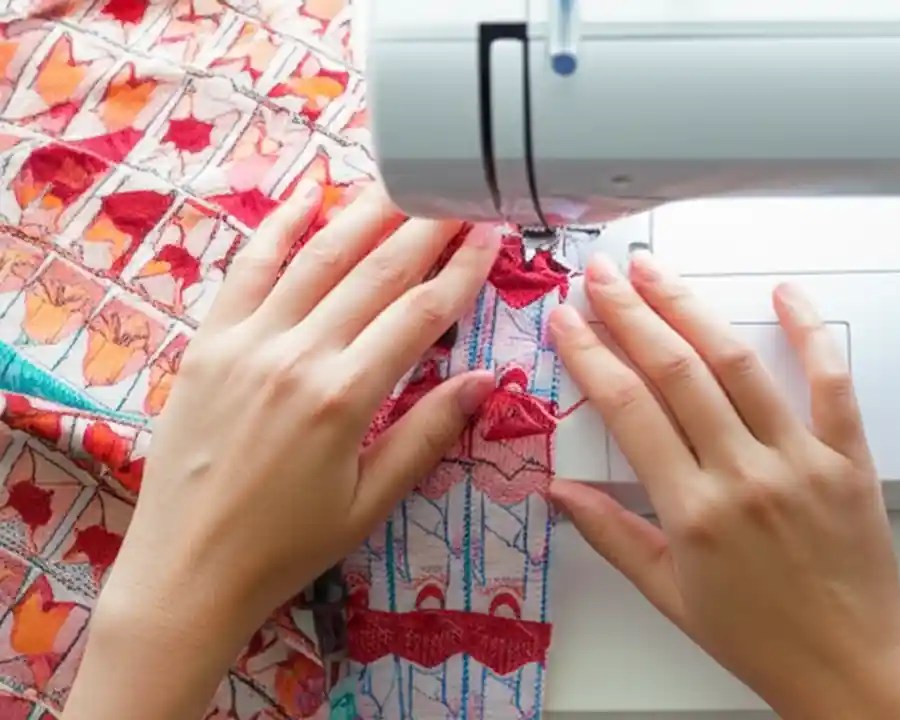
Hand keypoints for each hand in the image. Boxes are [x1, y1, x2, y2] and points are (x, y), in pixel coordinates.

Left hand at [62, 184, 500, 719]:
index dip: (463, 269)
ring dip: (366, 213)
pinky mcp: (208, 342)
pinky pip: (248, 269)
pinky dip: (279, 226)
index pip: (421, 313)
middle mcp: (297, 354)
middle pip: (377, 270)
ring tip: (406, 184)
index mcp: (345, 396)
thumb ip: (427, 433)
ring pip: (317, 257)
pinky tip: (310, 195)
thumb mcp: (372, 500)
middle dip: (428, 227)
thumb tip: (484, 379)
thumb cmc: (287, 546)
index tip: (493, 234)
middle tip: (463, 194)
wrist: (187, 570)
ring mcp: (247, 342)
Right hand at [549, 252, 899, 719]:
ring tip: (657, 272)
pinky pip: (833, 383)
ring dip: (691, 308)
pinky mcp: (849, 458)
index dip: (592, 356)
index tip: (568, 321)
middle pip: (676, 372)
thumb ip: (611, 536)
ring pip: (739, 365)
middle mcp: (743, 477)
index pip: (629, 411)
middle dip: (631, 313)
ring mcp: (800, 461)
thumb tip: (558, 489)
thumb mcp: (669, 594)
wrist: (847, 666)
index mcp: (692, 512)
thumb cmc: (757, 637)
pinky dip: (810, 332)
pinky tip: (784, 294)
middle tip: (602, 275)